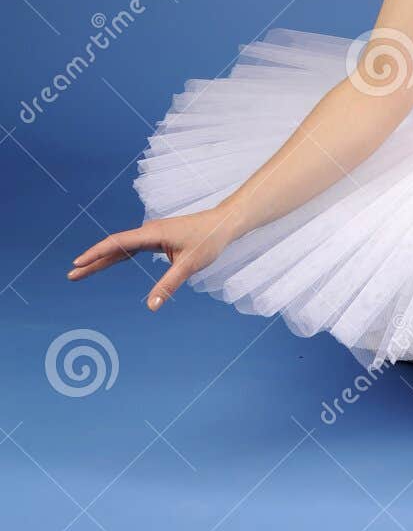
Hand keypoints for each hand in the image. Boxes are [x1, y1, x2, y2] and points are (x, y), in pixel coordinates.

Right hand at [67, 207, 235, 310]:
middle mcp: (148, 231)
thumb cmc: (208, 240)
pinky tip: (107, 263)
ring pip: (121, 248)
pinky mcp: (158, 238)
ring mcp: (152, 234)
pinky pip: (132, 248)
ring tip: (82, 271)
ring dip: (102, 259)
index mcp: (152, 233)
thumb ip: (168, 284)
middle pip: (114, 246)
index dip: (96, 253)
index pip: (118, 243)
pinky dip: (117, 257)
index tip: (79, 262)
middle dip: (92, 260)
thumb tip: (151, 306)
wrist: (223, 223)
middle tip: (71, 274)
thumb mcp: (189, 265)